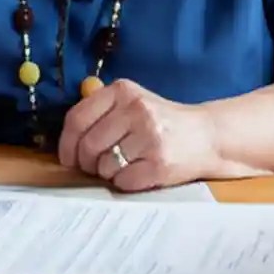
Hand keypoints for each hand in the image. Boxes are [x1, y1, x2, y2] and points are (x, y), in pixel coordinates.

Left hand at [58, 79, 216, 191]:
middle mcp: (137, 110)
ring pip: (104, 167)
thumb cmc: (163, 122)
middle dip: (88, 163)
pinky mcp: (160, 163)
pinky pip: (123, 182)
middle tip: (99, 165)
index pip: (77, 119)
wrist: (207, 136)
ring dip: (109, 173)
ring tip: (128, 163)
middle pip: (88, 146)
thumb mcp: (133, 103)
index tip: (69, 158)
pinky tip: (141, 171)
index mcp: (124, 91)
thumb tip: (66, 144)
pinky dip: (127, 182)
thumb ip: (101, 112)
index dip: (67, 144)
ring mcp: (149, 136)